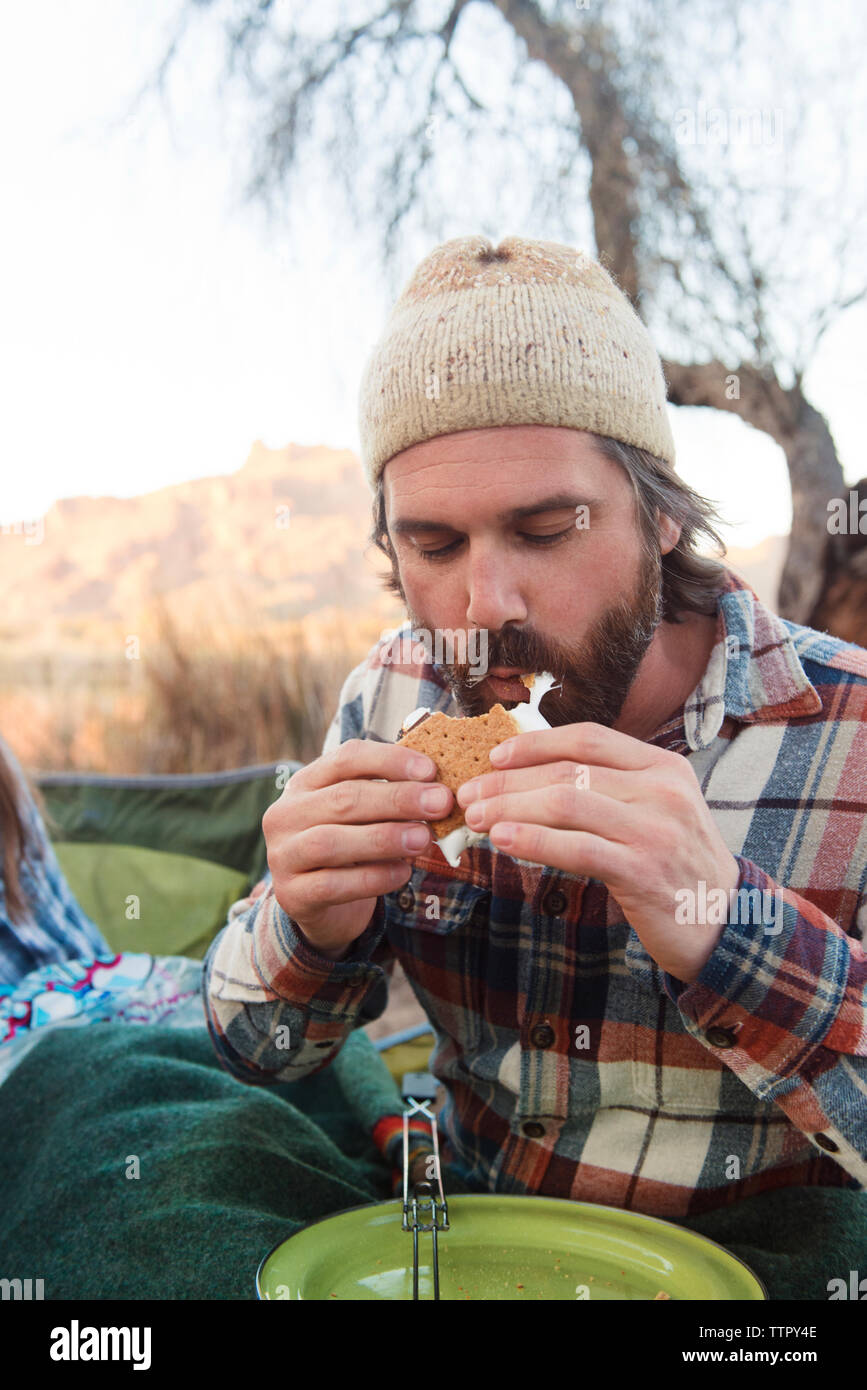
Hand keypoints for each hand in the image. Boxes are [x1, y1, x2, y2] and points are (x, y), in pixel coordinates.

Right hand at [262, 740, 452, 958]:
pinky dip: (372, 878)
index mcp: (305, 783)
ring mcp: (283, 855)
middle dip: (398, 799)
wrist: (319, 904)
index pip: (346, 758)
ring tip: (423, 839)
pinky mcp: (291, 895)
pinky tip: (402, 873)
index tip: (430, 770)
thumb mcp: (363, 816)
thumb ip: (389, 798)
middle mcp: (286, 814)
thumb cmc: (350, 848)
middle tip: (440, 803)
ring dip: (384, 838)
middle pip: (343, 798)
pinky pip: (333, 884)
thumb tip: (438, 791)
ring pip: (332, 841)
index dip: (390, 760)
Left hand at [455, 722, 739, 984]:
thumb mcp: (654, 811)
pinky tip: (503, 840)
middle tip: (470, 793)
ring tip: (477, 817)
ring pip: (566, 803)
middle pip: (569, 770)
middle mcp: (662, 789)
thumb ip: (608, 790)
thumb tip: (531, 779)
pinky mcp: (642, 870)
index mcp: (662, 766)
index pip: (588, 738)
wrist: (724, 921)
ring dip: (512, 808)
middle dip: (509, 780)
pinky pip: (577, 847)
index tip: (495, 756)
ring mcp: (655, 828)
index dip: (535, 743)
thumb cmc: (675, 865)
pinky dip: (533, 841)